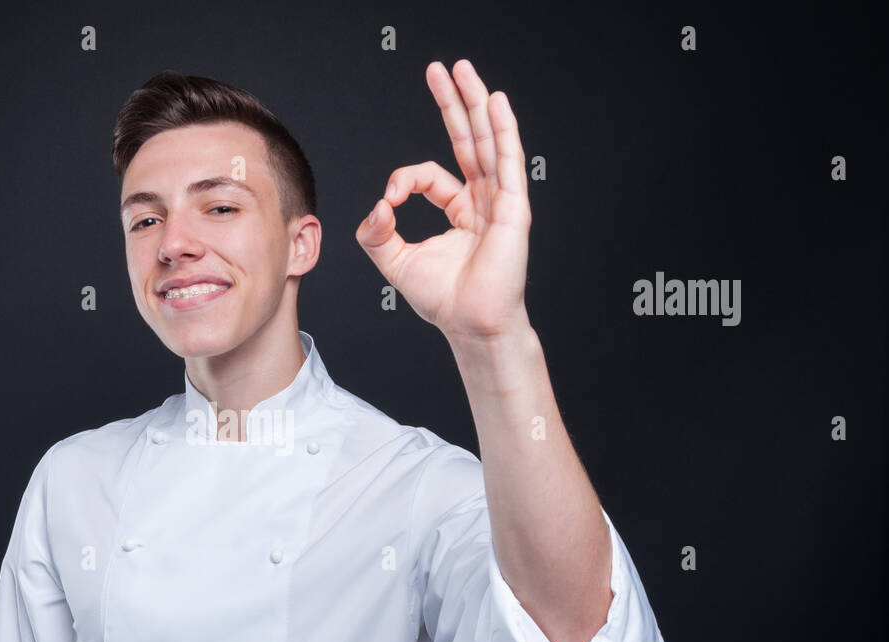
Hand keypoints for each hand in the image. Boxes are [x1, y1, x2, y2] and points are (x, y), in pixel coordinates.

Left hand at [356, 60, 531, 341]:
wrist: (470, 325)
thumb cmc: (443, 300)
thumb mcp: (396, 262)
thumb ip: (377, 233)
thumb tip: (377, 205)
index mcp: (460, 210)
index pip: (431, 175)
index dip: (405, 179)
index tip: (389, 199)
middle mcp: (482, 201)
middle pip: (467, 140)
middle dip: (453, 103)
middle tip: (440, 70)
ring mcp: (499, 202)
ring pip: (487, 142)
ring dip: (476, 104)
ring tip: (465, 71)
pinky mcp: (512, 210)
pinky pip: (507, 162)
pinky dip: (502, 131)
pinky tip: (496, 104)